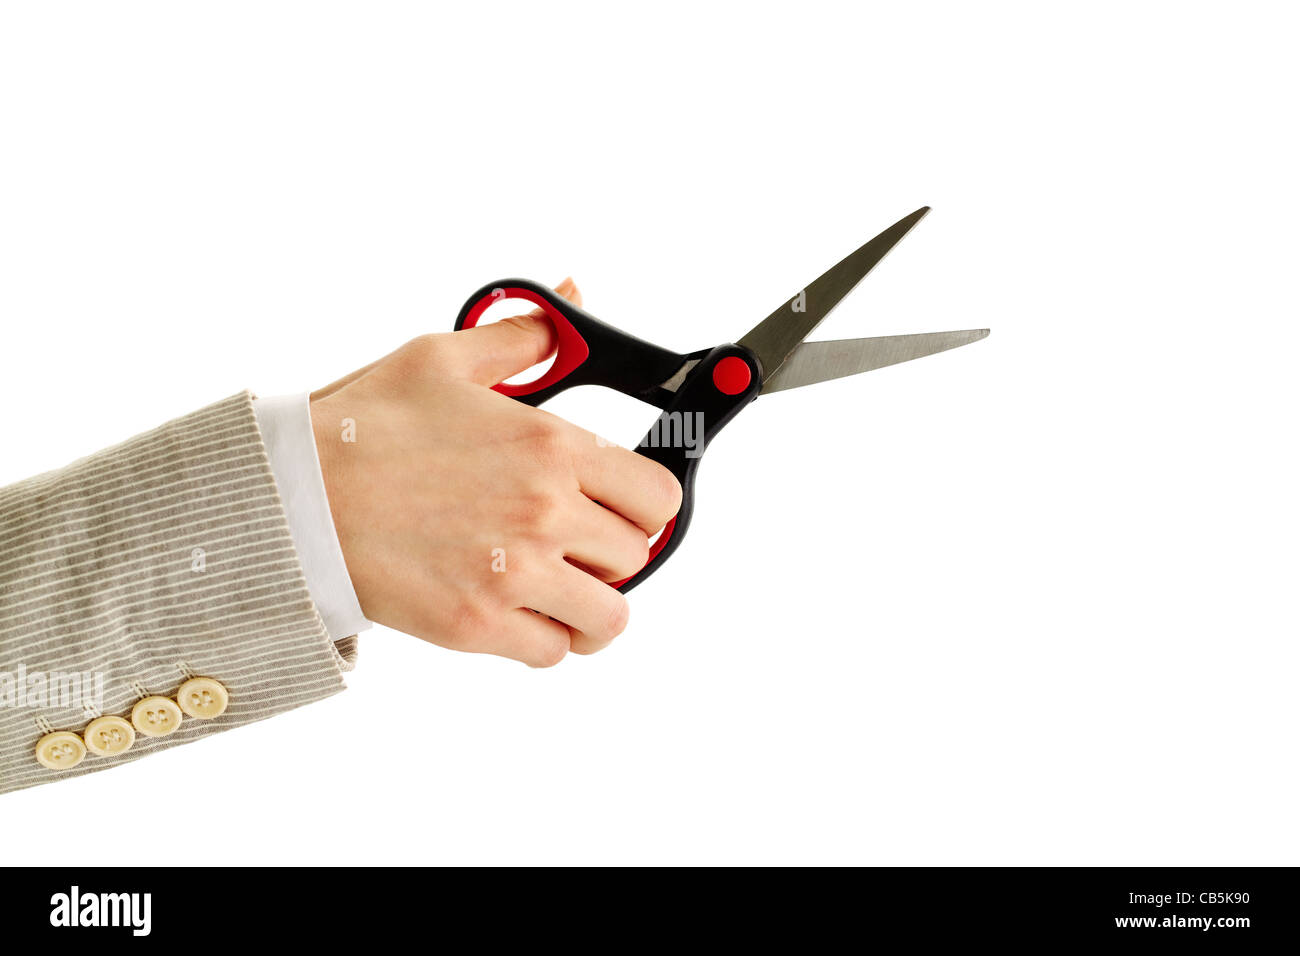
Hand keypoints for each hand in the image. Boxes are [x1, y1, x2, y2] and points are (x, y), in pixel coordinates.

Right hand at [309, 279, 681, 666]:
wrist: (292, 495)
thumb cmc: (365, 427)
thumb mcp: (444, 358)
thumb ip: (523, 336)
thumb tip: (570, 299)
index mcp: (550, 445)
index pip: (657, 495)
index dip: (645, 506)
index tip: (621, 510)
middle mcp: (544, 511)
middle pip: (636, 557)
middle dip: (612, 554)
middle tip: (577, 548)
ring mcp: (513, 574)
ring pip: (608, 618)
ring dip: (591, 609)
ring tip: (561, 594)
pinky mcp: (476, 624)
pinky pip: (552, 653)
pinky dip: (543, 640)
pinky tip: (518, 614)